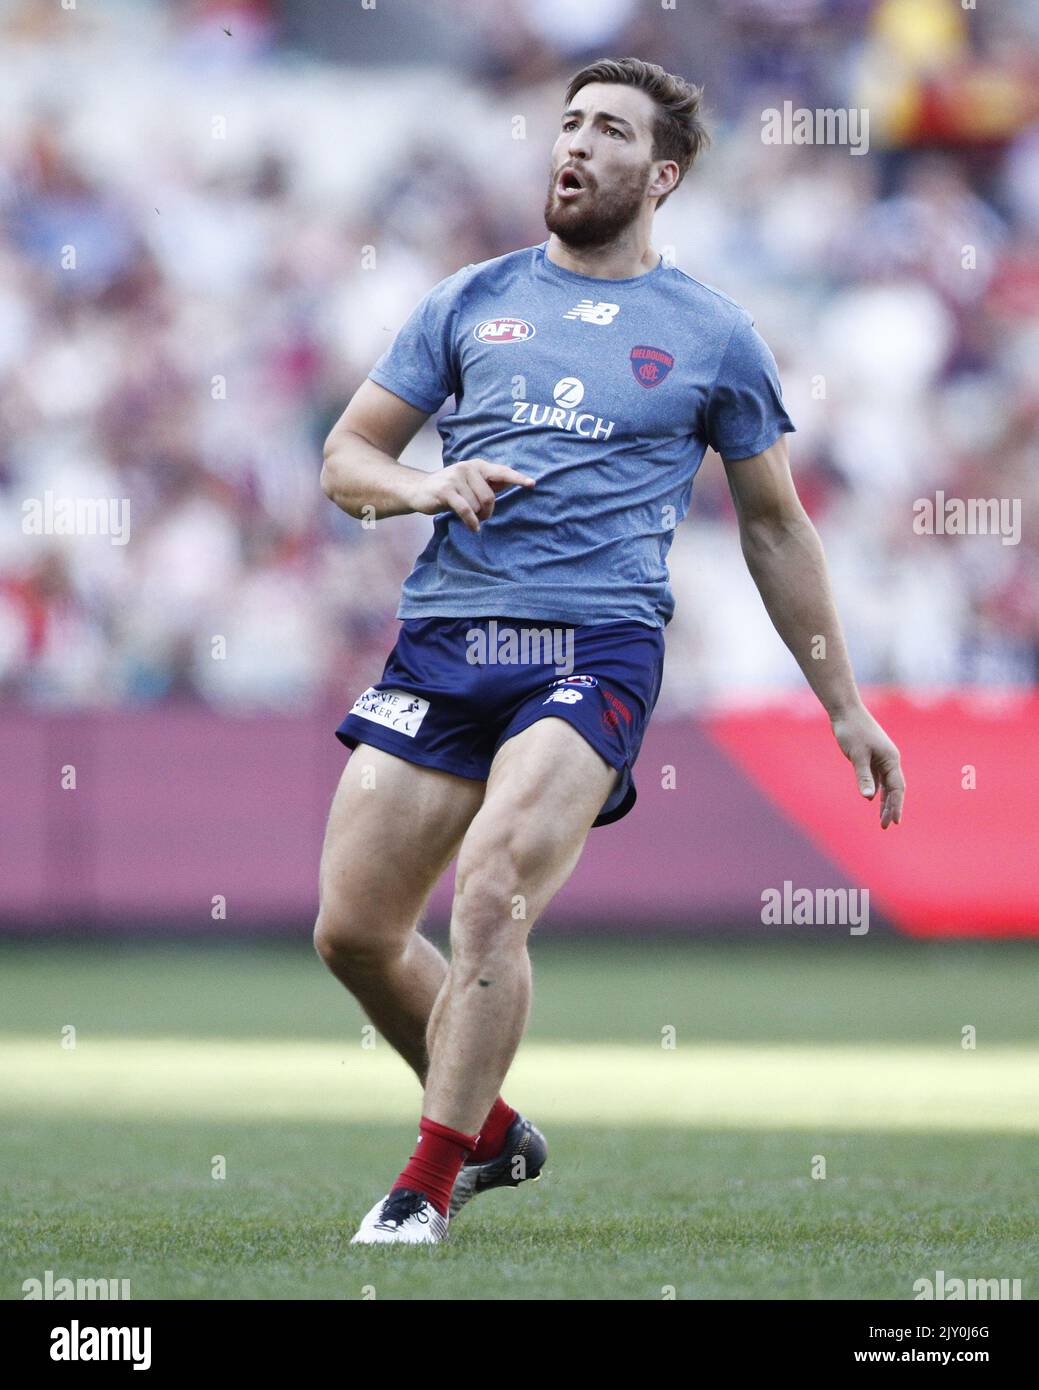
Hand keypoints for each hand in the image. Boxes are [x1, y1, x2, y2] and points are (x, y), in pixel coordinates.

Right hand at [405, 458, 534, 532]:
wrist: (419, 490)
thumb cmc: (450, 489)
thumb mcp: (470, 483)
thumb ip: (488, 483)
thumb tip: (510, 481)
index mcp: (477, 465)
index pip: (501, 472)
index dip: (517, 478)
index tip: (532, 484)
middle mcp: (468, 468)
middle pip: (490, 497)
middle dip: (487, 512)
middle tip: (480, 517)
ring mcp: (456, 478)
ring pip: (477, 505)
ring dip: (476, 517)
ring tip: (469, 517)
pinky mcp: (446, 491)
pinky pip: (466, 511)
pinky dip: (471, 522)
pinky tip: (473, 528)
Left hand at [831, 705, 905, 828]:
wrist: (845, 711)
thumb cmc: (852, 731)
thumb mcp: (857, 756)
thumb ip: (863, 777)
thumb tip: (869, 798)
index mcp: (891, 759)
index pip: (897, 788)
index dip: (897, 806)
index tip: (896, 822)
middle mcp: (889, 760)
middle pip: (894, 788)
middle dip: (891, 808)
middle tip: (886, 826)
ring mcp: (881, 758)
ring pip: (886, 784)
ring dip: (884, 801)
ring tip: (882, 819)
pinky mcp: (871, 756)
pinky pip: (877, 777)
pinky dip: (876, 789)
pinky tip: (872, 799)